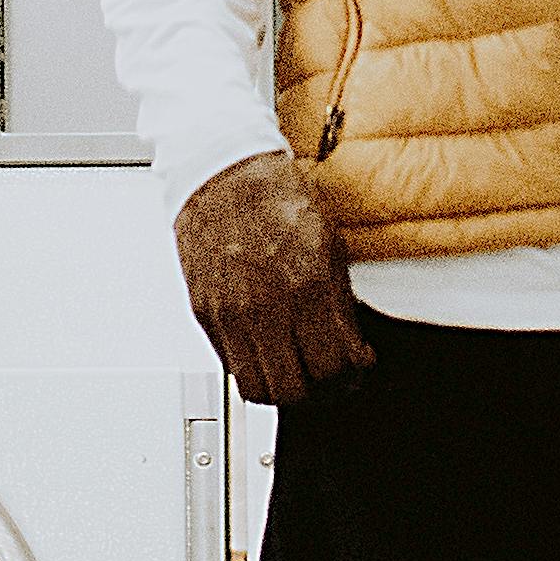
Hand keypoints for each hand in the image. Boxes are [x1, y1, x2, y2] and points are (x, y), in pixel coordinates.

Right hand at [175, 150, 375, 406]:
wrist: (222, 169)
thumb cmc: (276, 195)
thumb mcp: (329, 243)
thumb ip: (338, 301)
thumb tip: (349, 343)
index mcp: (307, 286)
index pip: (335, 366)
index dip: (351, 377)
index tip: (355, 370)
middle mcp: (266, 306)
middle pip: (295, 390)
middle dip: (319, 391)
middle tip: (328, 379)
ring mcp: (230, 314)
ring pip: (257, 388)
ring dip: (282, 388)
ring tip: (296, 372)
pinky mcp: (204, 313)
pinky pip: (230, 364)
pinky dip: (252, 366)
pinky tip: (267, 347)